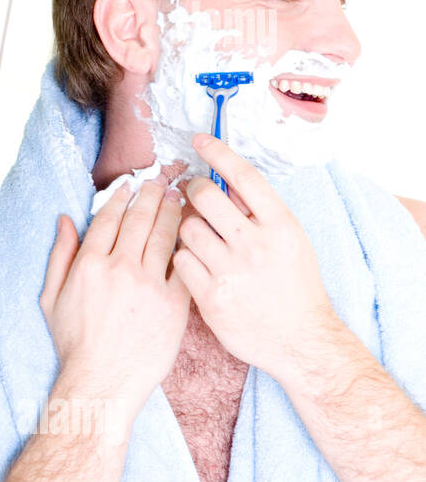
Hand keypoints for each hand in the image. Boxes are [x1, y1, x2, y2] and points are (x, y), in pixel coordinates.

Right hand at [40, 180, 189, 421]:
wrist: (103, 383)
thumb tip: (64, 221)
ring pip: (165, 236)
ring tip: (179, 198)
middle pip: (140, 219)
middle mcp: (119, 269)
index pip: (108, 218)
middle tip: (161, 182)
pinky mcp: (174, 304)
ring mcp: (149, 285)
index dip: (121, 197)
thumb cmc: (75, 344)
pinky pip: (184, 265)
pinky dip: (189, 245)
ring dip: (173, 212)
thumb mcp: (51, 298)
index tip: (130, 186)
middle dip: (151, 195)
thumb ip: (59, 255)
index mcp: (89, 265)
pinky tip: (193, 234)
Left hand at [172, 133, 340, 382]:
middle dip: (192, 191)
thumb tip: (224, 179)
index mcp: (281, 225)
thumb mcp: (289, 240)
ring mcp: (232, 271)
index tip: (200, 140)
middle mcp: (256, 244)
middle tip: (192, 196)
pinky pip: (180, 261)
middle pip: (205, 197)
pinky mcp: (211, 296)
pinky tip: (196, 266)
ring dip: (186, 229)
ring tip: (201, 240)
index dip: (218, 153)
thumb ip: (258, 212)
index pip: (244, 177)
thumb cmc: (293, 285)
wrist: (301, 340)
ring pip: (186, 228)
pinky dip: (183, 259)